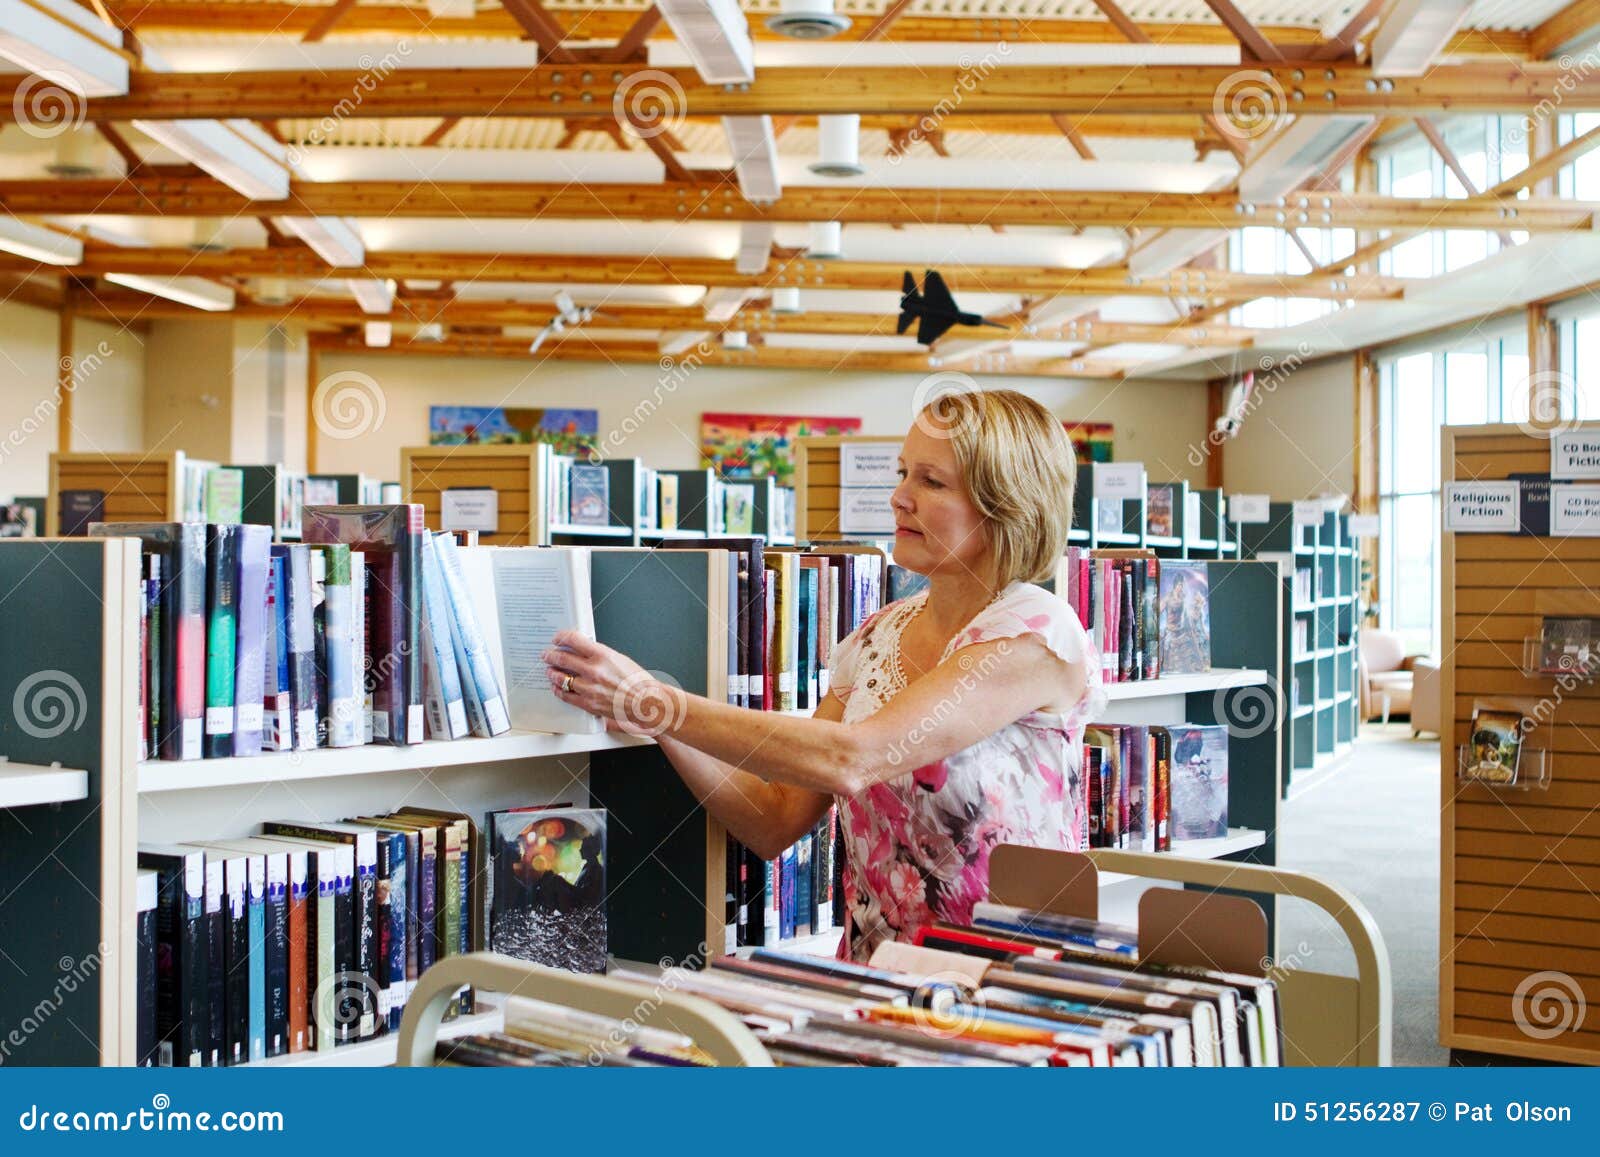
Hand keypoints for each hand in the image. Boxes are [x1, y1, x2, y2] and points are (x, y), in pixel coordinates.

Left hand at [544, 631, 689, 736]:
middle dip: (551, 655)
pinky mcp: (588, 703)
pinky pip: (566, 695)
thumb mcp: (619, 659)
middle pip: (563, 658)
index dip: (561, 637)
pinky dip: (559, 690)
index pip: (574, 640)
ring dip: (552, 673)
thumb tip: (583, 651)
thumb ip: (599, 655)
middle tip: (547, 654)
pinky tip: (557, 687)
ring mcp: (590, 688)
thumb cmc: (637, 681)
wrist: (646, 702)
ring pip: (561, 678)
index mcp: (603, 655)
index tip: (557, 638)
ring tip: (550, 671)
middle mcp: (594, 670)